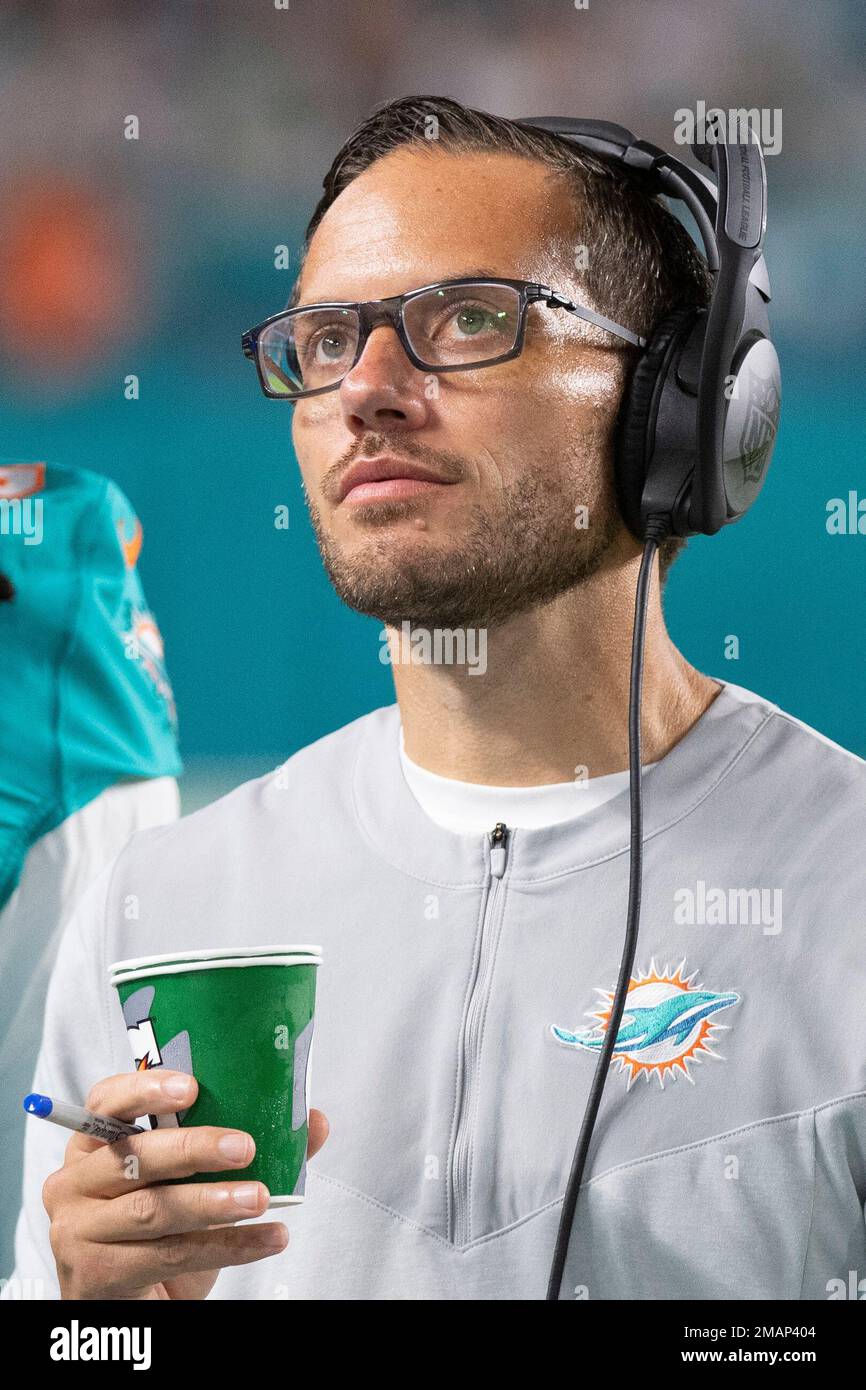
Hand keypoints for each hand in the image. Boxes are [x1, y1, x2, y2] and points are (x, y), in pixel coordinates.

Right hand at [42, 1070, 328, 1299]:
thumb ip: (244, 1146)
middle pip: (135, 1157)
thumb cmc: (157, 1231)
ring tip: (261, 1197)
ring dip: (214, 1201)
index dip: (145, 1089)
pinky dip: (228, 1246)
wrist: (129, 1304)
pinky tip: (267, 1238)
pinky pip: (171, 1256)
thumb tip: (313, 1121)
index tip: (191, 1086)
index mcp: (92, 1145)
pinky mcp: (98, 1275)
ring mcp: (79, 1232)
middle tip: (246, 1146)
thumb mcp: (190, 1183)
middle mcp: (75, 1184)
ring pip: (154, 1210)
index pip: (107, 1101)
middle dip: (195, 1148)